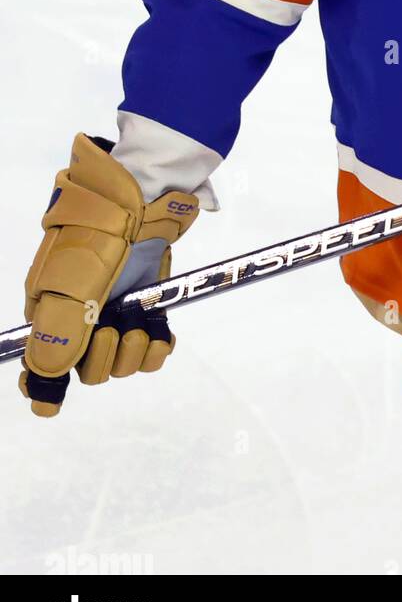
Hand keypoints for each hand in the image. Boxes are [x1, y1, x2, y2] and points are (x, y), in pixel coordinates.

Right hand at [20, 134, 199, 416]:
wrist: (142, 200)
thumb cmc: (97, 239)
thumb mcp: (70, 288)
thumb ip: (57, 337)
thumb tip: (41, 388)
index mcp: (51, 311)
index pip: (42, 362)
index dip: (46, 385)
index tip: (53, 401)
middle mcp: (83, 315)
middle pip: (88, 369)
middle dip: (103, 360)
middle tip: (115, 332)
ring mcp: (117, 310)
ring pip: (122, 361)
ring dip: (132, 354)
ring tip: (137, 328)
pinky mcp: (148, 304)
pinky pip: (152, 347)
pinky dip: (157, 347)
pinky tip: (160, 337)